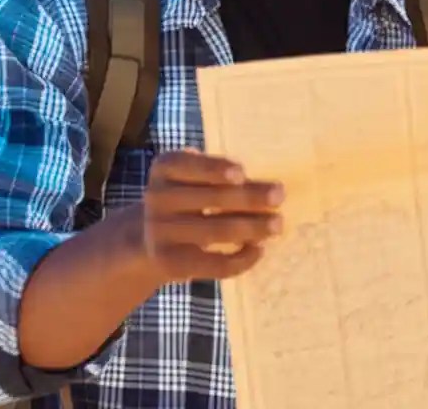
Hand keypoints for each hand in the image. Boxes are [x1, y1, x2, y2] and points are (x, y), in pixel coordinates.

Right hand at [140, 149, 283, 282]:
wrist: (148, 241)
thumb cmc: (187, 199)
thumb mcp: (192, 180)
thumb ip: (221, 178)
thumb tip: (270, 190)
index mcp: (165, 168)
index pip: (188, 164)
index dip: (214, 168)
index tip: (241, 173)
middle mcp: (157, 197)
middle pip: (211, 198)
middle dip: (249, 197)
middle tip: (279, 196)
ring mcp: (159, 231)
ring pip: (216, 230)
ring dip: (252, 227)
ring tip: (277, 225)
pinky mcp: (169, 262)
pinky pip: (213, 263)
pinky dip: (241, 258)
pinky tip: (259, 250)